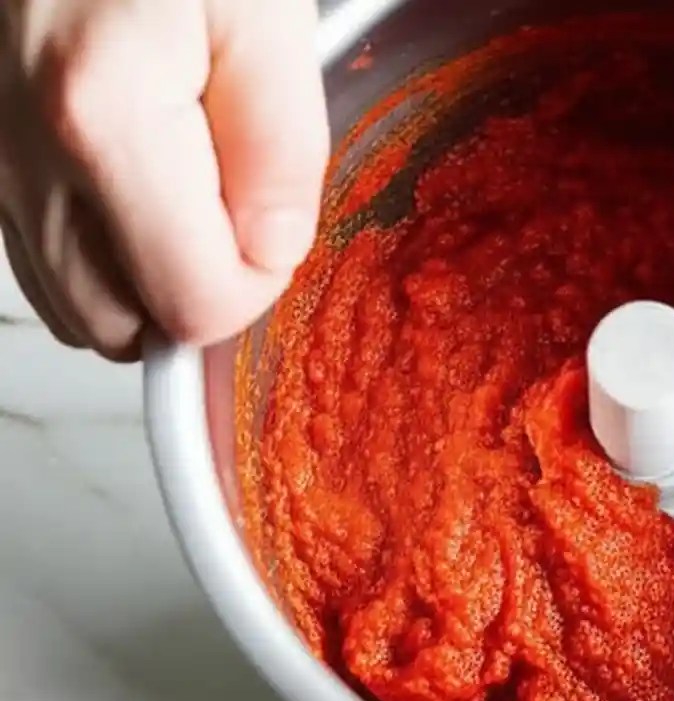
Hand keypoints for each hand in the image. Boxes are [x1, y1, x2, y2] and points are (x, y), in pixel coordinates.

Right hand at [0, 0, 328, 360]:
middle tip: (234, 199)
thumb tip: (273, 249)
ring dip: (151, 278)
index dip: (258, 282)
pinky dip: (104, 251)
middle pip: (126, 326)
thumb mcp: (259, 12)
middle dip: (201, 288)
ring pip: (78, 305)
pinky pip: (43, 259)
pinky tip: (140, 185)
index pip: (194, 305)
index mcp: (101, 119)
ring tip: (188, 183)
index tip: (274, 216)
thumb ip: (278, 143)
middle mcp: (24, 157)